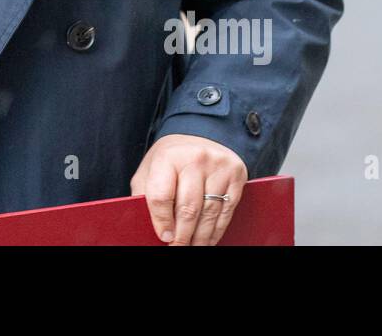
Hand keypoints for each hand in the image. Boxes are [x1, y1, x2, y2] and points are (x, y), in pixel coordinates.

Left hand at [130, 134, 247, 245]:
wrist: (200, 133)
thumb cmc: (171, 158)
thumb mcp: (150, 168)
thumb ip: (145, 194)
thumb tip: (146, 225)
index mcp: (168, 156)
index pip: (162, 195)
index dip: (162, 221)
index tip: (164, 237)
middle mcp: (195, 158)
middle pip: (188, 208)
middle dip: (182, 235)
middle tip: (178, 248)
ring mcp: (218, 167)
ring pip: (209, 213)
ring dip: (200, 237)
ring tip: (193, 247)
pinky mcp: (236, 175)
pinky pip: (227, 211)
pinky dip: (216, 230)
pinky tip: (208, 239)